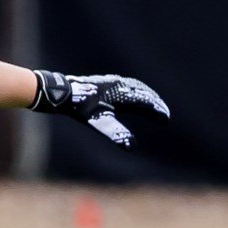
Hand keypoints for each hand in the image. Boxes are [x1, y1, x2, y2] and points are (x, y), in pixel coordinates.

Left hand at [30, 69, 169, 147]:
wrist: (62, 92)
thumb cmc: (79, 108)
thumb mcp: (98, 123)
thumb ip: (116, 133)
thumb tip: (131, 147)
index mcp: (123, 93)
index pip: (146, 102)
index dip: (157, 112)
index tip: (166, 121)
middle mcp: (120, 83)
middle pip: (144, 93)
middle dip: (155, 104)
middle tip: (164, 115)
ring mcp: (113, 81)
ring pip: (136, 87)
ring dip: (147, 96)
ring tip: (154, 104)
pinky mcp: (106, 81)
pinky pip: (127, 84)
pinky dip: (136, 90)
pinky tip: (133, 95)